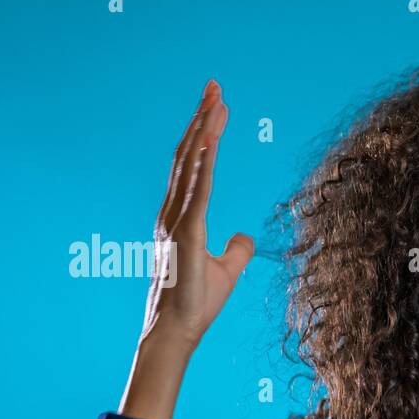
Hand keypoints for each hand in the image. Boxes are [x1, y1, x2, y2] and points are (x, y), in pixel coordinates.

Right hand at [142, 79, 253, 351]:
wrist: (178, 331)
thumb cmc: (196, 303)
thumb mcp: (227, 271)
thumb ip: (236, 250)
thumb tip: (245, 236)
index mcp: (180, 217)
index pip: (193, 166)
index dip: (203, 134)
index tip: (216, 106)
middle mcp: (172, 212)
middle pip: (188, 155)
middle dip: (202, 120)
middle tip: (215, 87)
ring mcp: (176, 222)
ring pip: (191, 167)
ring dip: (204, 132)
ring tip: (216, 101)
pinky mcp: (186, 235)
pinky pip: (197, 193)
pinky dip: (203, 166)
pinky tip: (209, 142)